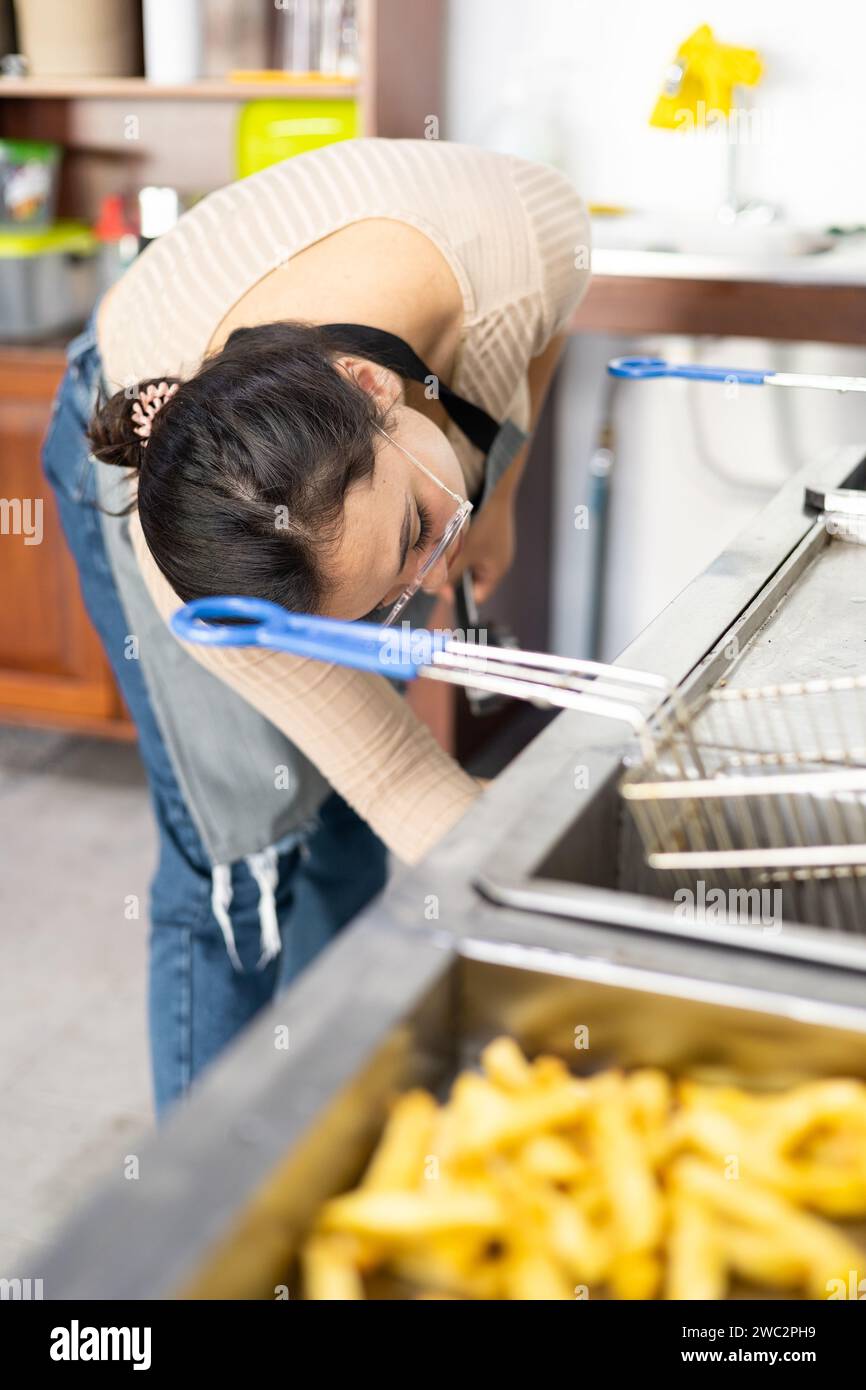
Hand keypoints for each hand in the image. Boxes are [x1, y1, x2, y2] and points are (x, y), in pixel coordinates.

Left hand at [448, 488, 515, 604]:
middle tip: (438, 565)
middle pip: (471, 580)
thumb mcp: (465, 552)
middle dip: (455, 575)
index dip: (458, 594)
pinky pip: (473, 548)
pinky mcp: (490, 534)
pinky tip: (452, 536)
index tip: (440, 586)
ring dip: (457, 559)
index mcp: (496, 571)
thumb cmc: (485, 523)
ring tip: (445, 549)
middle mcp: (498, 562)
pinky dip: (462, 547)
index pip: (476, 596)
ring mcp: (495, 547)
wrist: (498, 489)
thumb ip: (450, 574)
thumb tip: (433, 591)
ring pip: (470, 563)